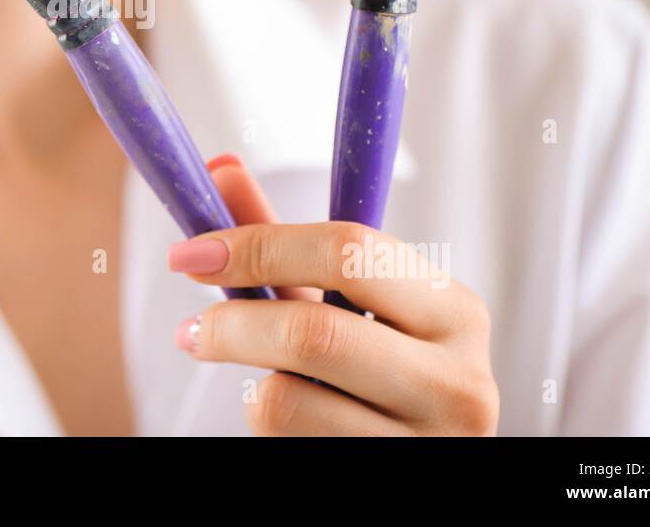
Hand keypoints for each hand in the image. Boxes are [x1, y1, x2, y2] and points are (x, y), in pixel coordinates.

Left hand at [168, 154, 499, 435]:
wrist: (418, 459)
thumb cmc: (370, 371)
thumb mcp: (337, 305)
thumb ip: (281, 241)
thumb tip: (219, 167)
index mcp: (454, 311)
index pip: (350, 252)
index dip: (258, 244)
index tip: (192, 251)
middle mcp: (459, 382)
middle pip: (313, 333)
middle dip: (232, 324)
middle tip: (190, 329)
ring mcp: (428, 445)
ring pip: (286, 400)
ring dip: (250, 383)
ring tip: (258, 380)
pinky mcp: (389, 482)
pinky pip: (286, 441)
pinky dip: (268, 423)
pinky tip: (291, 421)